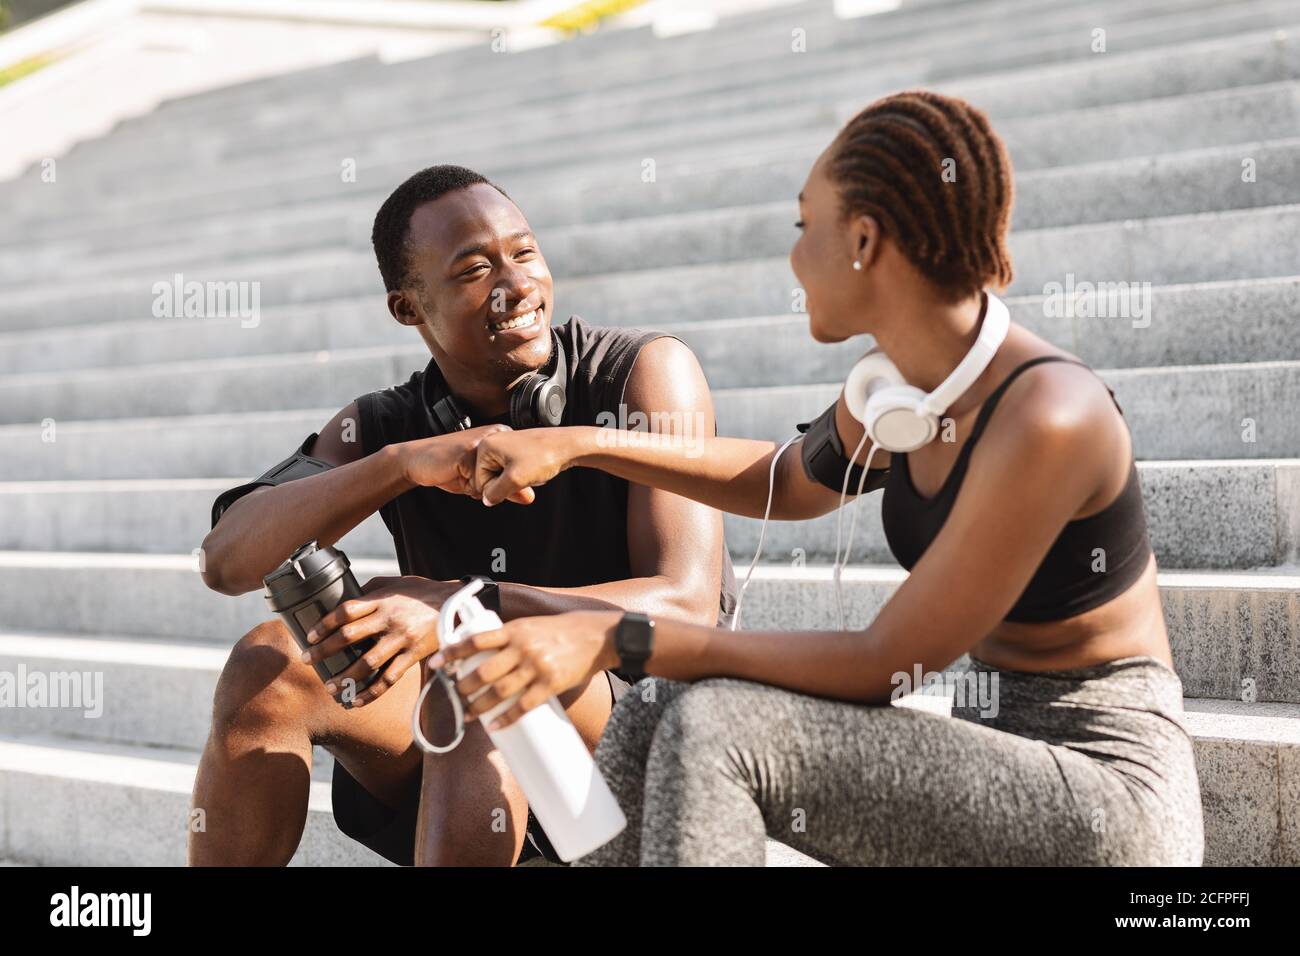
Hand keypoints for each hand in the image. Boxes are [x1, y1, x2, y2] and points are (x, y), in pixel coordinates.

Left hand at [303, 575, 459, 705]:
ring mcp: (402, 639)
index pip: (346, 611)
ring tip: (330, 687)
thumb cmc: (422, 592)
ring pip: (367, 662)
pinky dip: (371, 692)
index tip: (309, 635)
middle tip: (307, 660)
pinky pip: (389, 678)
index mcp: (382, 601)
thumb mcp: (395, 583)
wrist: (456, 605)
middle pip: (349, 636)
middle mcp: (389, 620)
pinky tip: (356, 700)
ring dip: (345, 677)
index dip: (324, 624)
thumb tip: (347, 600)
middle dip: (324, 650)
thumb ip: (371, 591)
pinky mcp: (413, 655)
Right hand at [400, 425, 528, 499]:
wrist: (418, 460)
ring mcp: (483, 442)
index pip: (516, 470)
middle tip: (468, 474)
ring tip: (462, 473)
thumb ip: (508, 487)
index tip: (480, 474)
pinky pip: (480, 485)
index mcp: (502, 436)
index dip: (498, 481)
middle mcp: (495, 435)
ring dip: (478, 487)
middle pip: (508, 477)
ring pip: (494, 483)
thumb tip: (530, 497)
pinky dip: (469, 488)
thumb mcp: (482, 479)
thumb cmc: (451, 467)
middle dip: (489, 484)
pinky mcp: (469, 452)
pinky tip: (457, 475)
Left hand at [429, 610, 621, 729]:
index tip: (437, 663)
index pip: (476, 640)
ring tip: (469, 714)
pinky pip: (524, 706)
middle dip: (464, 687)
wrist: (598, 636)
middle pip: (483, 672)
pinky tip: (495, 725)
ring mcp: (536, 667)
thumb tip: (484, 656)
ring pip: (499, 692)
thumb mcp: (532, 626)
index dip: (453, 652)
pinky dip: (506, 718)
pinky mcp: (551, 684)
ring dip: (479, 706)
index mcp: (515, 630)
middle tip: (456, 695)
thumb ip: (511, 639)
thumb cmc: (563, 631)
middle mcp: (523, 648)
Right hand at [470, 427, 582, 506]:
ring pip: (503, 475)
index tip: (513, 486)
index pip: (480, 480)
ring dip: (516, 481)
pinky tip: (534, 471)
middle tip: (524, 479)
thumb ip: (496, 493)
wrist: (568, 446)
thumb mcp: (515, 480)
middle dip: (507, 484)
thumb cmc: (544, 456)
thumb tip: (487, 500)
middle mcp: (494, 443)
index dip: (497, 489)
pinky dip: (523, 475)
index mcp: (487, 446)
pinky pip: (513, 470)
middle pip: (490, 477)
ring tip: (530, 473)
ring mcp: (506, 445)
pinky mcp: (517, 450)